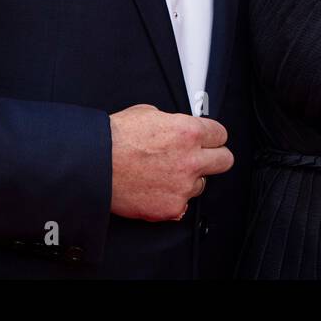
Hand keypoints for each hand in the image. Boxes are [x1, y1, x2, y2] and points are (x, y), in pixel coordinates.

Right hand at [109, 103, 233, 221]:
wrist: (95, 165)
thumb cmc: (115, 139)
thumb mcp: (147, 113)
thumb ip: (172, 122)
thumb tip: (177, 126)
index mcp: (188, 132)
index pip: (220, 134)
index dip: (212, 136)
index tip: (208, 139)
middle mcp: (191, 160)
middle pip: (225, 160)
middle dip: (214, 157)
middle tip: (201, 157)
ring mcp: (183, 186)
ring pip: (201, 184)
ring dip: (189, 179)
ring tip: (165, 173)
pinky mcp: (172, 207)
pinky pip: (182, 204)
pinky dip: (171, 198)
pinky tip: (156, 188)